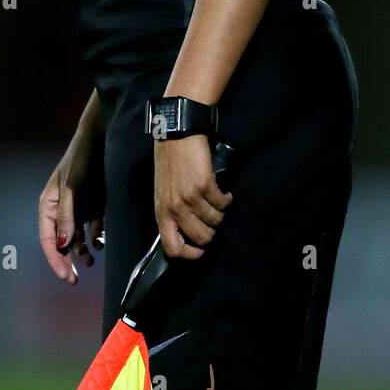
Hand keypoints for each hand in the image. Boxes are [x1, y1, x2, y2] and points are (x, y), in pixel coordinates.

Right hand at [39, 129, 105, 284]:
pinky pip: (92, 230)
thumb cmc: (80, 160)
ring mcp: (77, 210)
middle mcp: (61, 211)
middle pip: (61, 244)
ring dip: (82, 253)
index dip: (55, 260)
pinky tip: (100, 242)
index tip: (66, 276)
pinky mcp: (93, 208)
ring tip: (91, 262)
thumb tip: (62, 245)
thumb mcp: (72, 187)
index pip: (47, 240)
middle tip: (74, 280)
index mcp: (48, 206)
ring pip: (77, 240)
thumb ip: (67, 216)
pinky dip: (96, 239)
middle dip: (67, 262)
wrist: (101, 141)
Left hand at [154, 133, 232, 260]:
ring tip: (220, 204)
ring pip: (215, 220)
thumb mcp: (163, 191)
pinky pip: (222, 203)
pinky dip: (227, 200)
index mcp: (162, 212)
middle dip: (212, 233)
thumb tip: (185, 230)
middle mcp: (175, 208)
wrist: (176, 135)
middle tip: (213, 223)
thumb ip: (171, 211)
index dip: (189, 254)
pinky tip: (225, 194)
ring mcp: (190, 197)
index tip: (201, 250)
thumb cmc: (168, 162)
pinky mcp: (205, 185)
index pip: (172, 247)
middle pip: (201, 237)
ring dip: (220, 213)